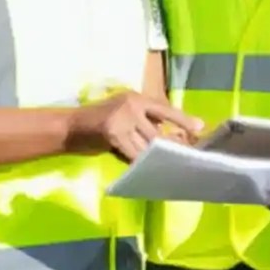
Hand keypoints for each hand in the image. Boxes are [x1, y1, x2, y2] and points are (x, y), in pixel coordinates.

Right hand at [65, 91, 202, 161]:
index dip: (183, 120)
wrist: (69, 128)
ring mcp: (123, 118)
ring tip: (169, 167)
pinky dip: (140, 164)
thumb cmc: (97, 125)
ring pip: (147, 145)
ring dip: (157, 159)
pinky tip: (147, 171)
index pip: (165, 109)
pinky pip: (133, 154)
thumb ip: (143, 123)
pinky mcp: (114, 133)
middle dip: (172, 146)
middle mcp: (132, 105)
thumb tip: (171, 138)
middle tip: (187, 157)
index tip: (200, 128)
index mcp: (136, 99)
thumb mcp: (123, 116)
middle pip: (158, 131)